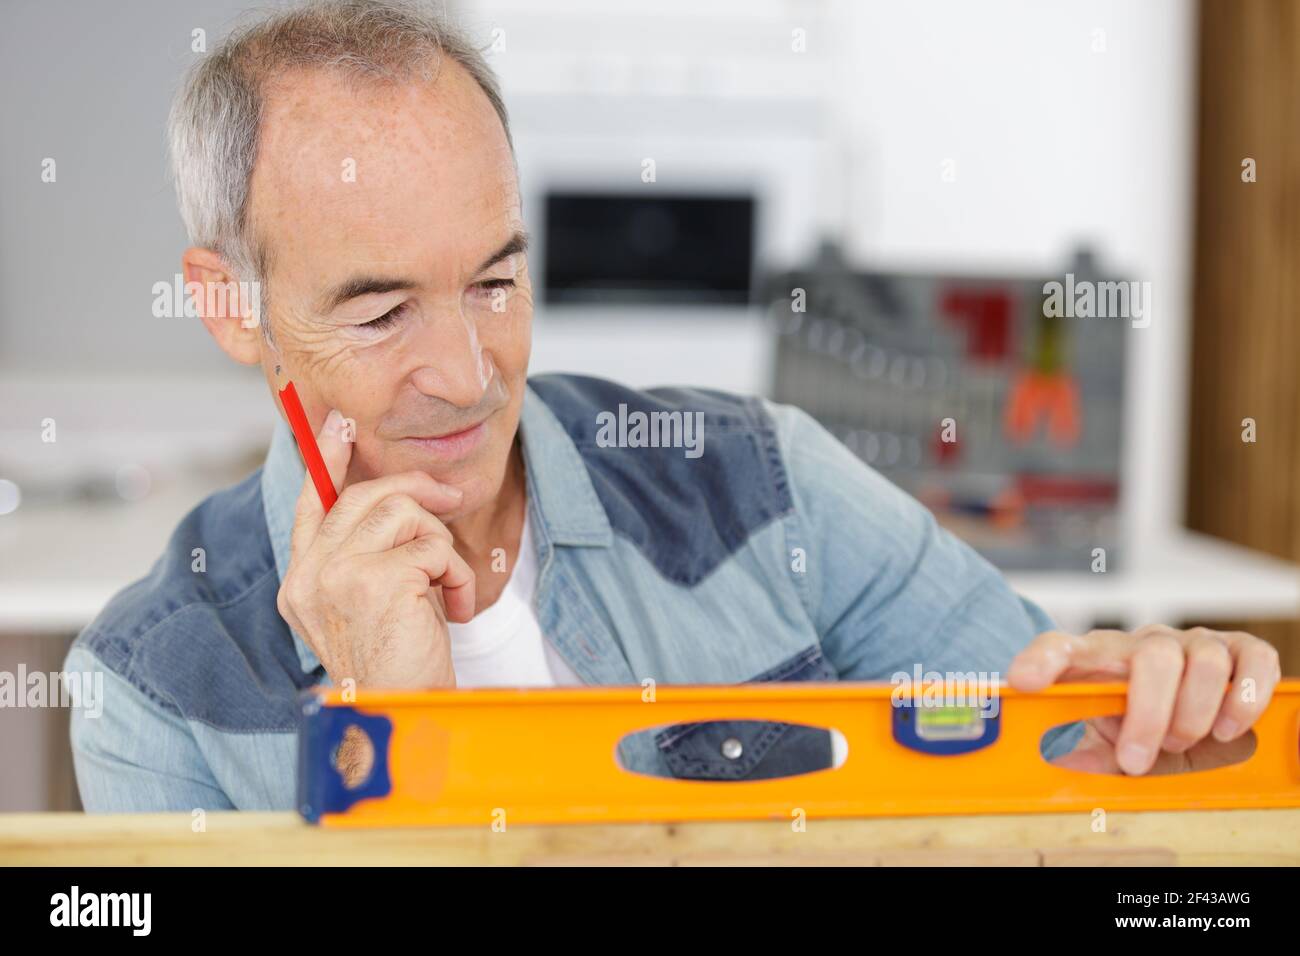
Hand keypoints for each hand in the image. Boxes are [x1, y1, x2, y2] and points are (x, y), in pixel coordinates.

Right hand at [276, 408, 474, 688]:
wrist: (407, 712)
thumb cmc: (401, 661)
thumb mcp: (375, 601)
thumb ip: (370, 554)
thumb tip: (405, 494)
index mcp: (302, 582)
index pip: (310, 505)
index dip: (327, 461)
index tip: (340, 426)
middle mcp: (308, 577)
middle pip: (365, 497)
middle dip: (417, 490)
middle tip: (452, 500)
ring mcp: (336, 577)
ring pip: (402, 512)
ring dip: (441, 545)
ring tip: (448, 585)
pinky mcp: (374, 582)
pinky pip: (432, 545)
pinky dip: (455, 572)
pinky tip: (455, 606)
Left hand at [1008, 625, 1281, 774]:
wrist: (1186, 715)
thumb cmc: (1136, 727)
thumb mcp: (1104, 745)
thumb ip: (1080, 753)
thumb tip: (1054, 768)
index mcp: (1097, 659)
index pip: (1061, 646)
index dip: (1042, 660)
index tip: (1021, 682)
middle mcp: (1143, 643)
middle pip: (1152, 657)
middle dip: (1149, 716)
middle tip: (1137, 759)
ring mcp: (1192, 642)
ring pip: (1203, 660)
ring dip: (1194, 711)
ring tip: (1181, 742)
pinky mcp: (1239, 651)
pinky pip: (1252, 660)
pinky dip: (1244, 697)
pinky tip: (1227, 728)